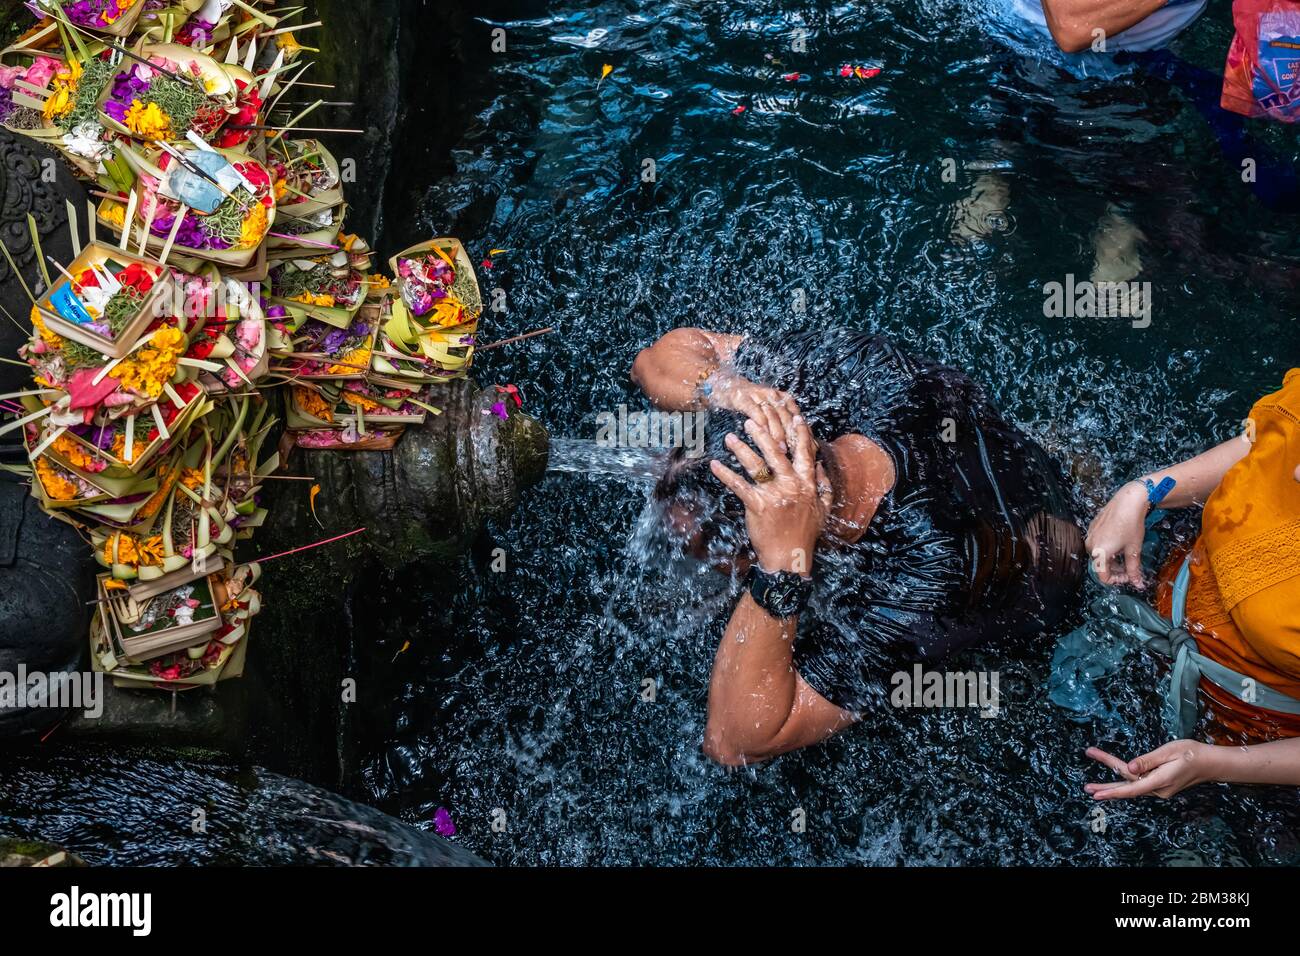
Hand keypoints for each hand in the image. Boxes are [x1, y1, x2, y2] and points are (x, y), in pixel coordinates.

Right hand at [705, 372, 798, 451]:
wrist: (724, 385)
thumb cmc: (748, 403)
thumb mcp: (767, 410)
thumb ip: (782, 423)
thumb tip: (800, 443)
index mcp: (783, 397)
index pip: (797, 416)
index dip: (803, 433)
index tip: (808, 449)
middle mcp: (773, 395)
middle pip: (787, 417)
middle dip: (792, 436)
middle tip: (797, 453)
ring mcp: (758, 395)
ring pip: (773, 417)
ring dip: (778, 434)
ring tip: (782, 450)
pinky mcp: (744, 398)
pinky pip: (756, 414)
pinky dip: (761, 426)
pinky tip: (763, 438)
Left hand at [709, 403, 830, 574]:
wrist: (790, 558)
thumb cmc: (805, 535)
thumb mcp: (823, 510)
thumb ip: (823, 486)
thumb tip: (819, 466)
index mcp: (807, 484)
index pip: (805, 453)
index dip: (800, 433)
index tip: (795, 416)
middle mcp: (792, 485)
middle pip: (777, 453)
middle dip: (763, 434)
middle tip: (751, 419)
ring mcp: (775, 495)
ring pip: (757, 465)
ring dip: (741, 449)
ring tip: (730, 437)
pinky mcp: (758, 506)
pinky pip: (739, 485)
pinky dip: (725, 474)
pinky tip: (714, 464)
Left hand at [1084, 741, 1211, 800]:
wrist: (1211, 763)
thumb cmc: (1192, 753)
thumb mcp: (1169, 751)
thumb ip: (1147, 760)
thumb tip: (1129, 768)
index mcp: (1160, 781)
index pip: (1131, 787)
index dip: (1112, 791)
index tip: (1096, 794)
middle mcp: (1158, 790)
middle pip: (1127, 789)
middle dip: (1105, 788)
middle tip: (1086, 788)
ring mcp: (1160, 790)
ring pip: (1132, 787)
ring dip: (1113, 786)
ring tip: (1093, 787)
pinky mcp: (1160, 787)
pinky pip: (1138, 785)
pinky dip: (1124, 784)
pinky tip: (1114, 783)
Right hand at [1085, 481, 1149, 586]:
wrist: (1128, 501)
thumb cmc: (1131, 524)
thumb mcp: (1134, 549)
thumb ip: (1134, 570)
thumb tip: (1138, 584)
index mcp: (1100, 553)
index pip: (1104, 577)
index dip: (1118, 580)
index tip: (1130, 576)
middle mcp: (1091, 545)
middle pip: (1100, 566)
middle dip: (1115, 570)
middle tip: (1130, 568)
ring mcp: (1090, 535)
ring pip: (1099, 555)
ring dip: (1111, 559)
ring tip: (1125, 553)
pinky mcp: (1092, 528)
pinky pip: (1097, 543)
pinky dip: (1108, 548)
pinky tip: (1120, 542)